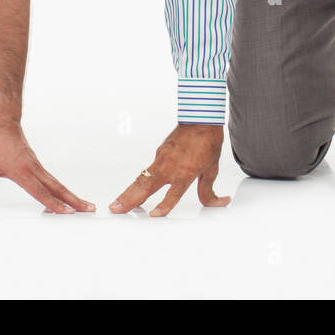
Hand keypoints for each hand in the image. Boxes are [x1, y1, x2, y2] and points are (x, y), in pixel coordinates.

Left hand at [0, 119, 93, 212]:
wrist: (3, 122)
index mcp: (22, 172)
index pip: (41, 192)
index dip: (55, 204)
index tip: (68, 213)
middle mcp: (34, 169)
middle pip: (57, 188)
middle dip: (74, 200)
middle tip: (89, 209)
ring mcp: (37, 166)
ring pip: (57, 184)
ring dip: (71, 195)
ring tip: (84, 205)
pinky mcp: (36, 164)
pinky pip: (52, 180)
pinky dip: (61, 189)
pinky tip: (65, 196)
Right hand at [110, 123, 230, 216]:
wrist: (200, 119)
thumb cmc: (207, 142)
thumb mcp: (212, 169)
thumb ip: (208, 190)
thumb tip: (219, 202)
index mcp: (186, 172)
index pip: (173, 193)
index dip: (164, 205)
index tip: (154, 215)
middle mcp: (170, 167)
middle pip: (147, 186)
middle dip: (130, 200)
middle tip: (117, 210)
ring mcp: (162, 159)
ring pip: (141, 179)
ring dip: (127, 192)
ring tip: (116, 204)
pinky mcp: (159, 153)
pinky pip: (146, 171)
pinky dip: (136, 182)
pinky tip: (130, 190)